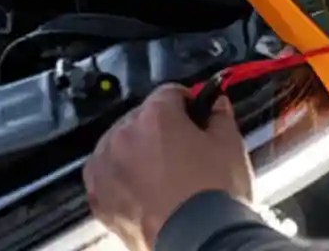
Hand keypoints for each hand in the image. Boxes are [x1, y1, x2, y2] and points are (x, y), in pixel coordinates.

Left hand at [84, 85, 252, 250]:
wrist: (198, 241)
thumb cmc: (212, 199)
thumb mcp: (230, 147)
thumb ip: (220, 117)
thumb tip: (217, 105)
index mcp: (156, 116)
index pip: (170, 93)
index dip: (187, 104)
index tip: (194, 115)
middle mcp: (124, 135)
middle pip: (142, 118)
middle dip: (161, 130)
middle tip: (184, 151)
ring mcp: (107, 166)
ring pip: (120, 145)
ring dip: (137, 152)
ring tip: (163, 175)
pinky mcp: (99, 196)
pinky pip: (107, 175)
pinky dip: (121, 178)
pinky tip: (144, 191)